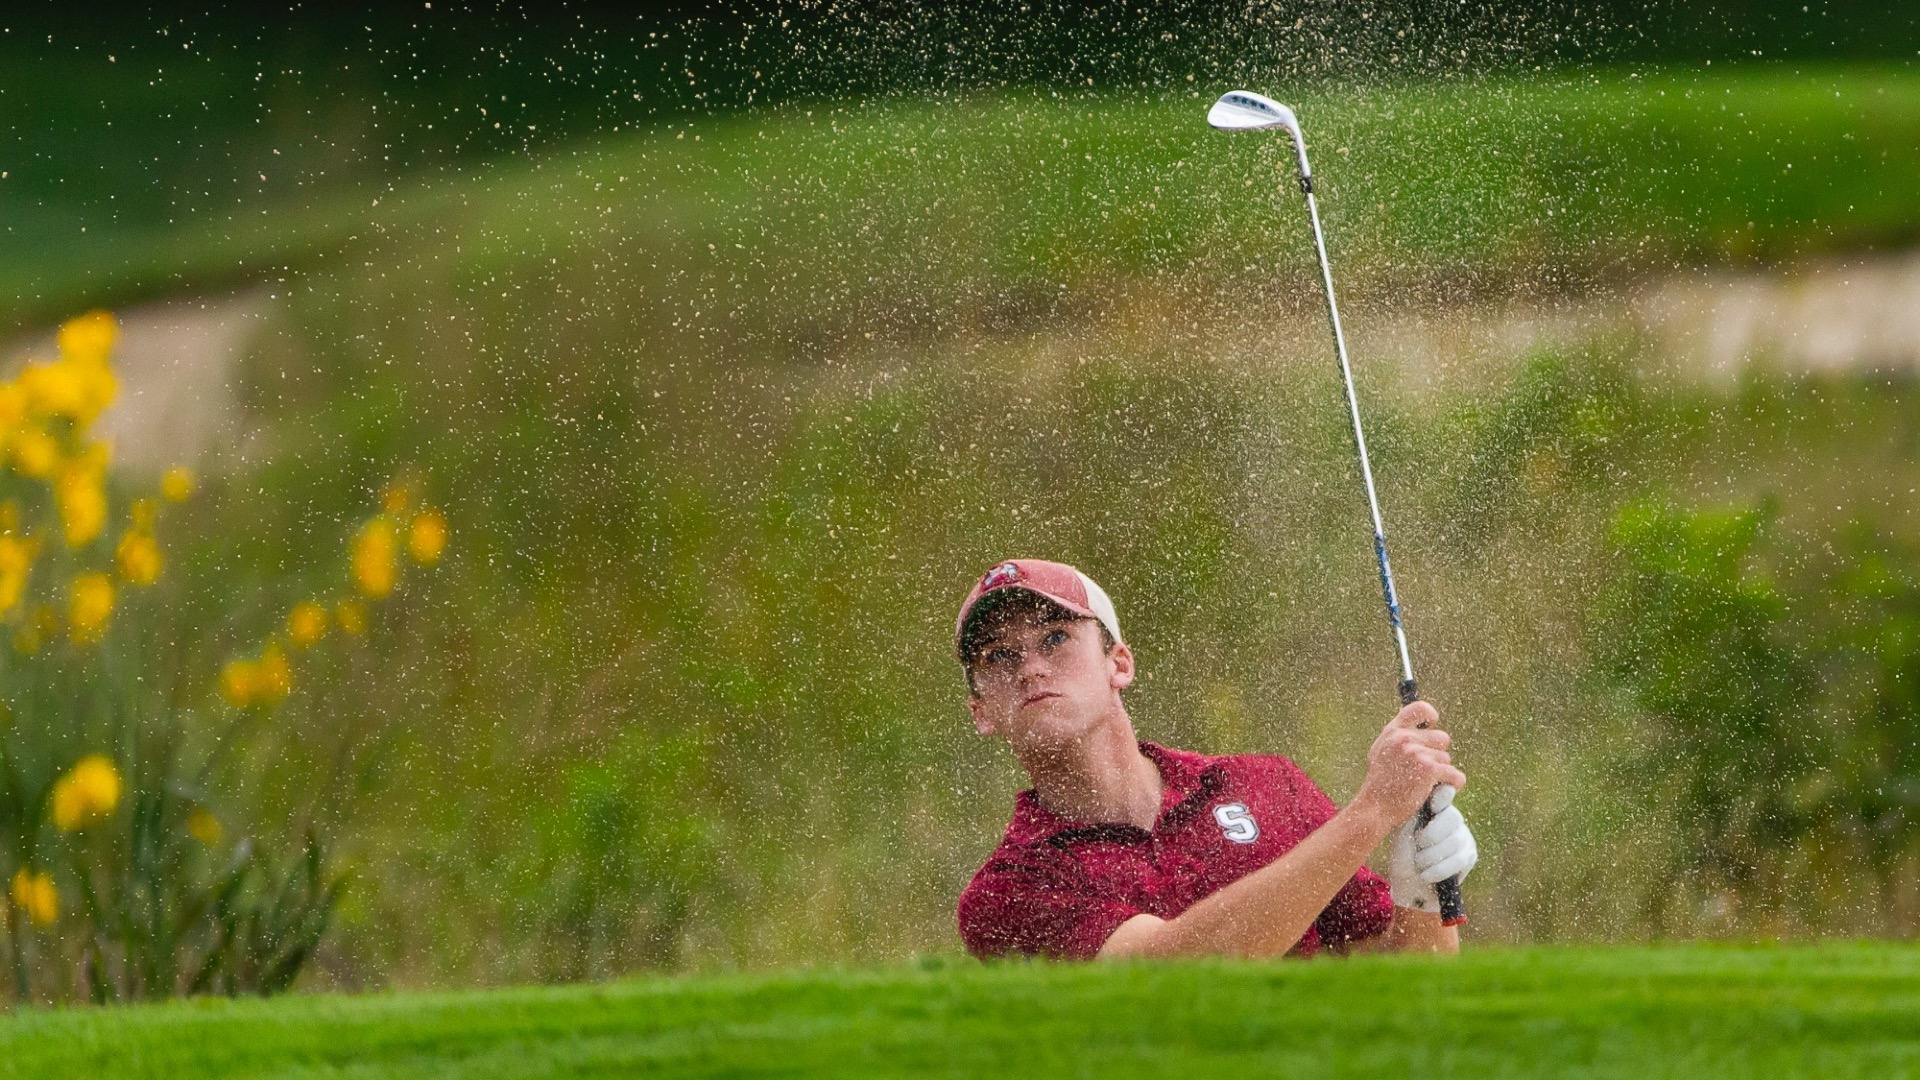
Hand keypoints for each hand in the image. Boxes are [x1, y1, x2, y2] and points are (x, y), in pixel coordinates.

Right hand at [1353, 701, 1465, 824]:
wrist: (1374, 808)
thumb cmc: (1379, 784)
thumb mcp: (1381, 752)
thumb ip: (1397, 738)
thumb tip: (1421, 727)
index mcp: (1392, 731)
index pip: (1420, 709)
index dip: (1431, 716)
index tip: (1431, 726)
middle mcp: (1404, 738)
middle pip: (1442, 738)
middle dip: (1437, 754)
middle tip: (1421, 770)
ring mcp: (1416, 753)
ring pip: (1446, 759)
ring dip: (1440, 772)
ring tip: (1421, 783)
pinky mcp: (1428, 769)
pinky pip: (1455, 775)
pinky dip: (1453, 784)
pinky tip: (1439, 791)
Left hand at [1388, 785, 1477, 911]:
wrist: (1408, 886)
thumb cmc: (1403, 855)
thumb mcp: (1403, 832)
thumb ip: (1416, 814)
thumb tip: (1430, 794)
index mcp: (1433, 808)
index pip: (1444, 793)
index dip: (1441, 797)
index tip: (1432, 805)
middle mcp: (1451, 818)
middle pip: (1452, 817)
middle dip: (1431, 835)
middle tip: (1418, 844)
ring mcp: (1463, 836)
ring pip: (1454, 841)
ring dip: (1431, 856)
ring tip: (1418, 863)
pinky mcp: (1470, 855)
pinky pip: (1458, 860)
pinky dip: (1438, 869)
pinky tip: (1426, 875)